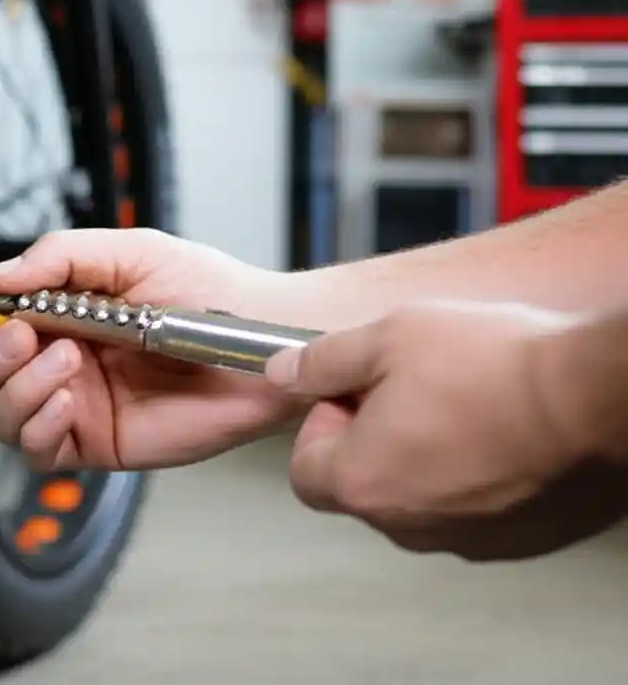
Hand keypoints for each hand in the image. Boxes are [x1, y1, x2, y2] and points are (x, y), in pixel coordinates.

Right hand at [0, 228, 305, 471]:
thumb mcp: (130, 252)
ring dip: (18, 390)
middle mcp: (60, 364)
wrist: (261, 338)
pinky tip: (70, 402)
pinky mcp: (99, 443)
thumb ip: (60, 257)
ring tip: (67, 363)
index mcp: (59, 318)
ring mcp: (77, 406)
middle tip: (25, 337)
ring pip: (2, 418)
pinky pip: (40, 451)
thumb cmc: (207, 290)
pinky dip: (39, 426)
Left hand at [266, 300, 627, 560]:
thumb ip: (323, 361)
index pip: (305, 475)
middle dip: (373, 441)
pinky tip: (504, 434)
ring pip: (419, 503)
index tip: (354, 394)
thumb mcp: (391, 336)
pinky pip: (475, 513)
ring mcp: (467, 540)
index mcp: (363, 482)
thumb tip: (282, 373)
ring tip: (465, 405)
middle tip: (411, 389)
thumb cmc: (498, 365)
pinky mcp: (519, 542)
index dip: (322, 428)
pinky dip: (477, 480)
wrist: (604, 400)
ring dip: (425, 460)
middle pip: (363, 488)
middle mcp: (409, 526)